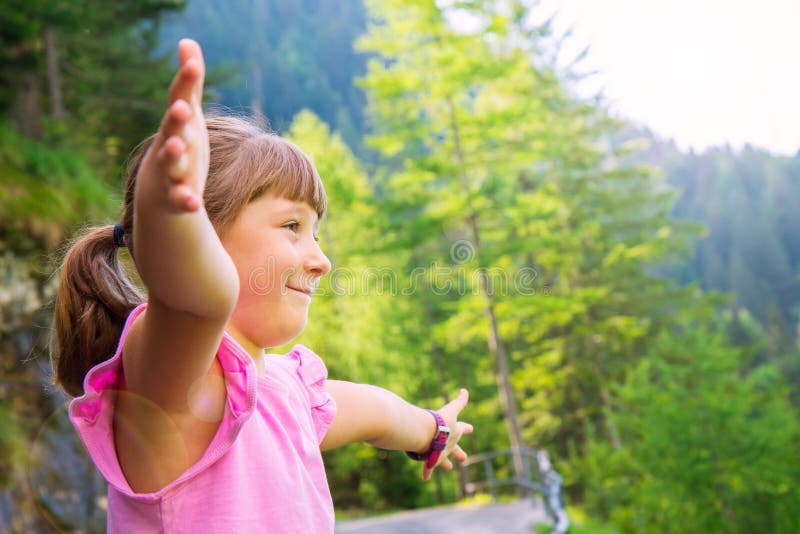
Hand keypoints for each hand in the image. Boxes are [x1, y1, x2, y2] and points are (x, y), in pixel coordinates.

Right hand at [140, 39, 208, 212]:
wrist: (159, 190)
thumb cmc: (179, 142)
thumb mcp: (189, 113)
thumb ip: (190, 82)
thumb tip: (187, 42)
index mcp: (177, 124)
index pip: (180, 99)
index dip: (186, 82)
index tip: (193, 65)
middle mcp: (170, 144)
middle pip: (172, 129)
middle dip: (176, 119)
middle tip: (182, 108)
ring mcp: (171, 170)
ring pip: (171, 162)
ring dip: (173, 155)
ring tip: (176, 147)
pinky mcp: (177, 196)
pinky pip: (180, 198)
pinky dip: (186, 201)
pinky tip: (194, 204)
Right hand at [422, 389, 473, 481]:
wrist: (429, 434)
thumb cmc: (439, 420)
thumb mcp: (451, 409)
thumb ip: (460, 401)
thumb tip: (466, 390)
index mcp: (455, 432)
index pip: (463, 428)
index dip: (466, 428)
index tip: (471, 428)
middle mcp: (450, 444)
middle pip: (456, 449)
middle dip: (459, 452)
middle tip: (464, 457)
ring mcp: (441, 453)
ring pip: (443, 460)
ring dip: (445, 463)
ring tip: (448, 467)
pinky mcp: (431, 460)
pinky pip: (428, 468)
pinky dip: (427, 473)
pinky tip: (425, 479)